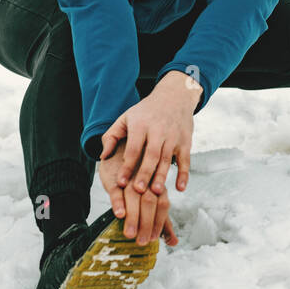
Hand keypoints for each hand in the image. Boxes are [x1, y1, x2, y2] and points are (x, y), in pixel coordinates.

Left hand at [98, 70, 197, 196]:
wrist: (174, 96)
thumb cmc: (146, 111)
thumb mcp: (126, 118)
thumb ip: (112, 136)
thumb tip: (103, 157)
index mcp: (141, 125)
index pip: (133, 149)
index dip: (127, 166)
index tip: (120, 183)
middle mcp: (158, 130)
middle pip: (151, 155)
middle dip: (145, 173)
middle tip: (138, 191)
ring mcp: (173, 136)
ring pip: (167, 159)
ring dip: (162, 176)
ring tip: (155, 192)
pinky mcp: (186, 142)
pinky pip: (185, 160)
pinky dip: (184, 174)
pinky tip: (180, 188)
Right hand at [98, 142, 178, 245]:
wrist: (124, 149)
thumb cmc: (142, 184)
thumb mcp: (154, 201)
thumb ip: (163, 221)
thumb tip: (174, 243)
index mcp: (158, 186)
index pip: (163, 204)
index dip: (160, 222)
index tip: (155, 239)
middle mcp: (146, 181)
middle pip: (150, 202)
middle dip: (146, 223)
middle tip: (142, 242)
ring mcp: (130, 179)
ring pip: (134, 197)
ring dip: (133, 216)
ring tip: (130, 234)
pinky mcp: (115, 177)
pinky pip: (117, 190)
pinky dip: (118, 202)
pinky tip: (119, 214)